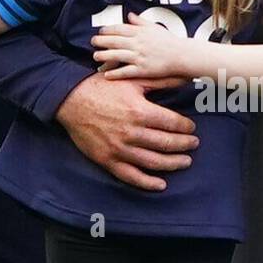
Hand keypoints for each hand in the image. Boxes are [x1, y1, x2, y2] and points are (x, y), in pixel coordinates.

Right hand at [55, 71, 198, 192]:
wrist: (70, 100)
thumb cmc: (102, 87)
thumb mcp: (133, 80)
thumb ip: (161, 81)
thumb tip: (186, 77)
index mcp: (140, 111)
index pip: (173, 123)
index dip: (186, 128)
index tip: (191, 129)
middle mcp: (132, 132)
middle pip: (167, 143)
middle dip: (184, 145)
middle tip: (193, 145)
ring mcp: (120, 149)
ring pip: (154, 161)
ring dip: (173, 164)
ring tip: (185, 162)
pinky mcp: (108, 160)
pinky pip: (131, 176)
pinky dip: (147, 182)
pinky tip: (161, 184)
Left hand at [91, 15, 192, 78]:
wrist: (182, 55)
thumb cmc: (169, 41)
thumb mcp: (155, 27)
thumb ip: (141, 22)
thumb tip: (129, 15)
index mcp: (140, 32)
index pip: (120, 29)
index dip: (108, 30)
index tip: (100, 31)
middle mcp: (138, 43)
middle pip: (115, 41)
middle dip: (102, 41)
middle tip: (92, 42)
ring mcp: (140, 57)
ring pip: (117, 55)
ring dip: (104, 56)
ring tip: (95, 56)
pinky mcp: (143, 70)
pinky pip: (126, 71)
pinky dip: (115, 73)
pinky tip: (106, 75)